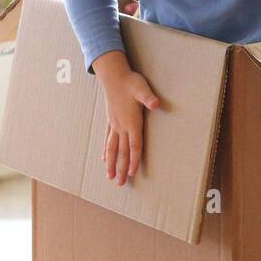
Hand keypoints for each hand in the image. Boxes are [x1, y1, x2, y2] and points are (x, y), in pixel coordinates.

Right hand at [100, 69, 160, 186]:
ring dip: (111, 164)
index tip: (133, 173)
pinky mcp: (111, 121)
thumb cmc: (130, 82)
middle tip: (120, 185)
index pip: (134, 145)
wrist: (114, 76)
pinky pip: (108, 139)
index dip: (134, 160)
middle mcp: (121, 126)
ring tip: (110, 178)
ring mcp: (114, 124)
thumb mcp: (142, 88)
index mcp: (131, 121)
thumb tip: (156, 104)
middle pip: (122, 152)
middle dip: (121, 168)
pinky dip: (106, 151)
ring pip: (112, 148)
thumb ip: (148, 98)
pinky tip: (104, 159)